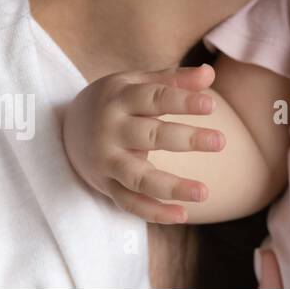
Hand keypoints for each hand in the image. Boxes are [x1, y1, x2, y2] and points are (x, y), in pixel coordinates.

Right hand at [60, 63, 226, 222]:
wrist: (67, 126)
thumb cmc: (117, 100)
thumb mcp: (139, 83)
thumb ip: (174, 80)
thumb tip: (209, 73)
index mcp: (121, 99)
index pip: (154, 98)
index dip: (182, 101)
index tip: (212, 105)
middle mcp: (111, 130)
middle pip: (150, 136)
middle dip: (185, 139)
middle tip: (222, 141)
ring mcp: (106, 161)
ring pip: (138, 177)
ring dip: (171, 187)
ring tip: (205, 193)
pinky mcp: (105, 185)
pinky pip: (129, 203)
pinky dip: (154, 212)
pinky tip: (182, 215)